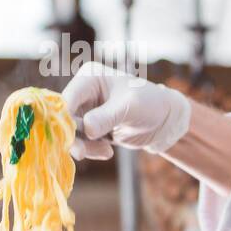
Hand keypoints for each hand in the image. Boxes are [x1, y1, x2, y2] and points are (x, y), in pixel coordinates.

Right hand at [59, 62, 191, 160]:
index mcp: (90, 78)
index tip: (68, 136)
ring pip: (72, 133)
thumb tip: (86, 129)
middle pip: (65, 118)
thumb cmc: (151, 103)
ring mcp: (86, 112)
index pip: (67, 98)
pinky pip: (82, 142)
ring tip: (106, 151)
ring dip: (85, 146)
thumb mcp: (129, 107)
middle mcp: (83, 93)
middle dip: (73, 136)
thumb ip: (106, 117)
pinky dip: (92, 150)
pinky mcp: (91, 129)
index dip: (64, 117)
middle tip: (82, 153)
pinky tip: (108, 150)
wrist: (165, 120)